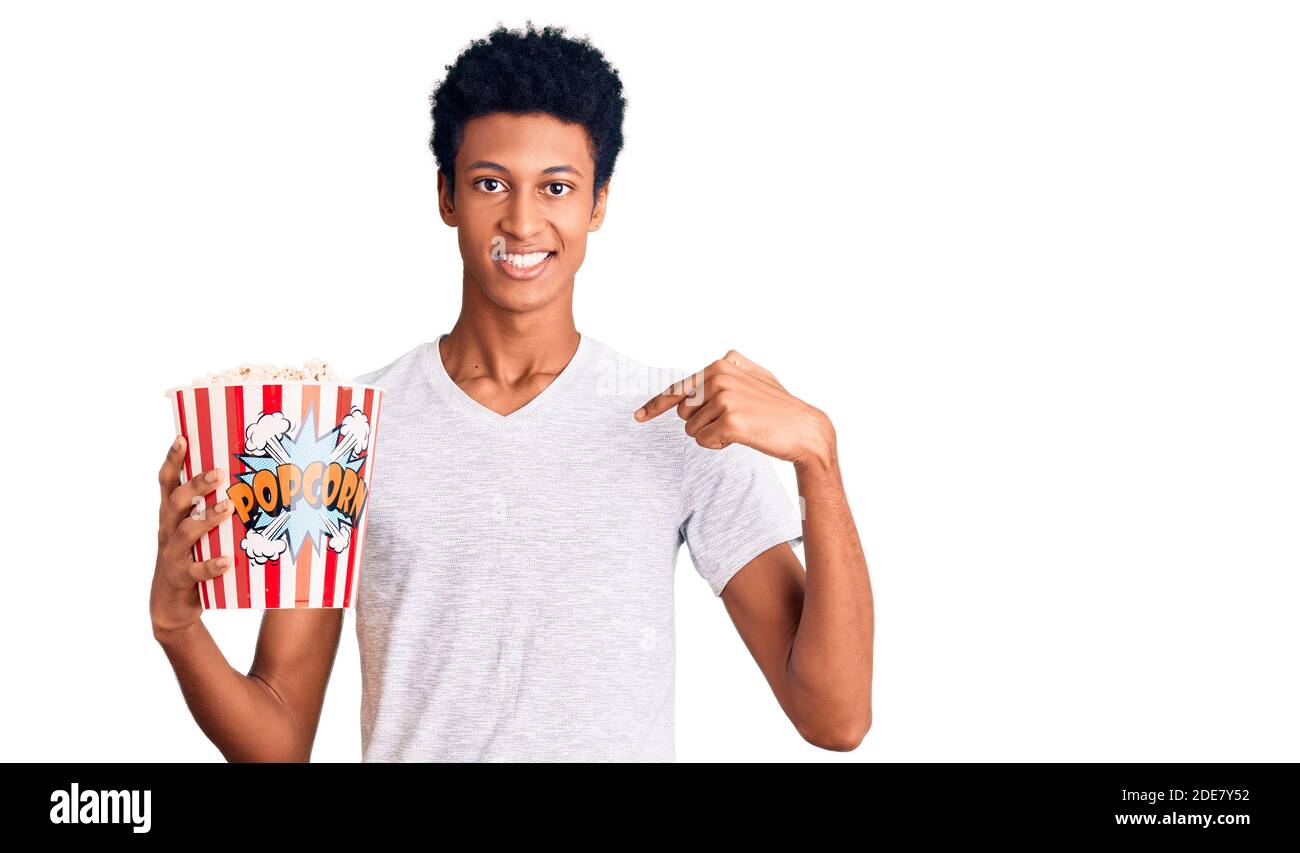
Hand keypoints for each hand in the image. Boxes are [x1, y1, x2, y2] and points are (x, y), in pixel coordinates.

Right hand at [151, 436, 234, 637]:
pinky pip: (196, 570)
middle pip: (177, 501)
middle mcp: (168, 530)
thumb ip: (208, 509)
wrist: (171, 606)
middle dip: (197, 485)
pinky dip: (211, 565)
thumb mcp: (195, 531)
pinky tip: (226, 561)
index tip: (182, 438)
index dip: (173, 460)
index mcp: (171, 515)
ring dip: (208, 518)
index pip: (167, 482)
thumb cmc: (191, 558)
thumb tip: (246, 483)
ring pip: (186, 532)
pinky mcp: (180, 577)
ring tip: (228, 507)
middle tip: (219, 472)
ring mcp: (172, 554)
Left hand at [633, 349, 834, 465]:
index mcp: (721, 365)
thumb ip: (731, 369)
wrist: (806, 431)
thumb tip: (711, 365)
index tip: (638, 416)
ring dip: (712, 435)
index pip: (679, 387)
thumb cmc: (780, 408)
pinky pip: (703, 441)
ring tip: (742, 428)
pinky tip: (741, 438)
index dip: (656, 405)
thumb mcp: (757, 376)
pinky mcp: (729, 421)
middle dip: (702, 423)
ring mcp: (724, 398)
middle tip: (733, 422)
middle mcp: (719, 377)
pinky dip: (718, 445)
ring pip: (692, 430)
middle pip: (684, 413)